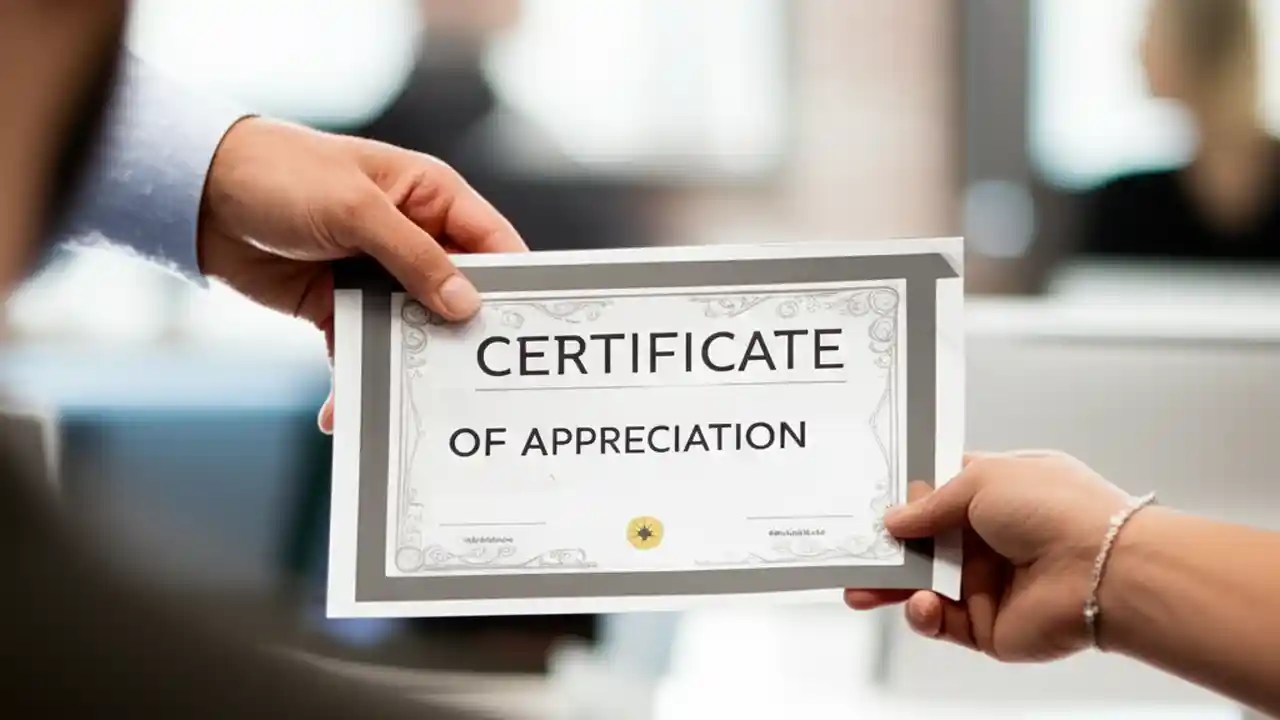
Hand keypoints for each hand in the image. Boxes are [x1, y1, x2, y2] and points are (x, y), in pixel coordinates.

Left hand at [197, 118, 526, 431]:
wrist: (199, 197)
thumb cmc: (282, 173)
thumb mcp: (357, 210)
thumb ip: (416, 257)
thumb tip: (466, 304)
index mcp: (430, 196)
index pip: (492, 241)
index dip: (514, 282)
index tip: (528, 326)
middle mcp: (413, 237)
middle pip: (457, 294)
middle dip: (462, 336)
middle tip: (476, 381)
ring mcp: (377, 274)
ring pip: (411, 329)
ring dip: (408, 366)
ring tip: (413, 407)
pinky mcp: (340, 306)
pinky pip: (363, 348)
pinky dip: (355, 380)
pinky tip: (344, 411)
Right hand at [845, 451, 1130, 661]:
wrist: (1105, 569)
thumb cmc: (1059, 509)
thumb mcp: (981, 479)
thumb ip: (930, 503)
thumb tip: (896, 519)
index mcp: (997, 494)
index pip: (939, 496)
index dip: (904, 500)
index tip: (868, 504)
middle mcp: (992, 539)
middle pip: (923, 546)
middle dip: (885, 551)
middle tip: (850, 554)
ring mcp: (989, 583)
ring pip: (924, 586)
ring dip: (891, 586)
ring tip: (860, 590)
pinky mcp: (988, 626)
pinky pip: (941, 622)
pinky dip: (924, 615)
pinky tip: (922, 604)